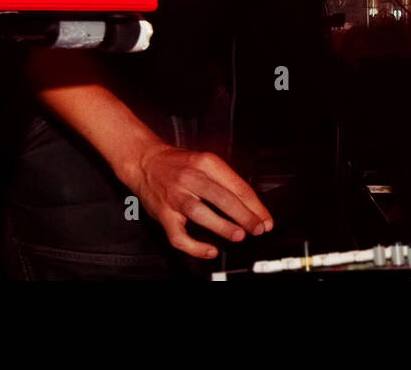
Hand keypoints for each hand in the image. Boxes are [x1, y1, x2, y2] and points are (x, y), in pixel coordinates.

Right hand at [125, 143, 272, 258]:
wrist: (145, 161)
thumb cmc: (177, 163)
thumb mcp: (204, 161)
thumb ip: (225, 179)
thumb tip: (250, 204)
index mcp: (206, 163)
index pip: (236, 185)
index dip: (255, 205)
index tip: (265, 218)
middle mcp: (191, 178)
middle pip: (222, 197)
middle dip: (245, 215)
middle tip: (259, 228)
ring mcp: (176, 196)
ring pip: (201, 213)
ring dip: (223, 226)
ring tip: (239, 235)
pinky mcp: (164, 214)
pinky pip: (179, 235)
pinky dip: (195, 246)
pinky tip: (210, 250)